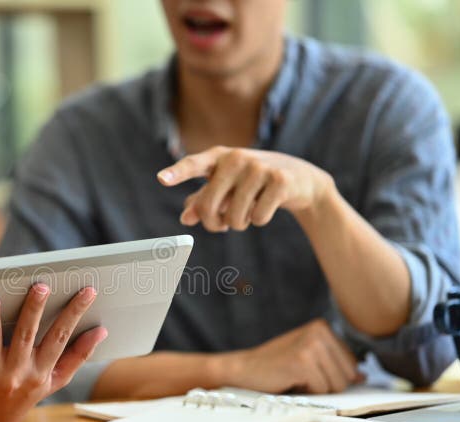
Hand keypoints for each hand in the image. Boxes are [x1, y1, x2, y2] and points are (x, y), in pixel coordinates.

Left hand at [0, 242, 107, 421]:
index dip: (75, 314)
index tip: (88, 291)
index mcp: (41, 371)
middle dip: (35, 311)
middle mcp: (18, 372)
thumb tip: (101, 331)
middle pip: (27, 336)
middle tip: (41, 286)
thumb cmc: (25, 397)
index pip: (61, 337)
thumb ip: (77, 357)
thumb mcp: (54, 382)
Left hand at [157, 147, 334, 231]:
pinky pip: (258, 217)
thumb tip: (185, 218)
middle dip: (213, 224)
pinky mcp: (280, 180)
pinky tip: (266, 207)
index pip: (194, 164)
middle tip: (220, 226)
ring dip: (239, 223)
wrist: (298, 179)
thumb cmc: (252, 183)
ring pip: (235, 216)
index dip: (177, 173)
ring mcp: (260, 167)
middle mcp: (237, 158)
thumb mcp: (226, 188)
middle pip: (210, 205)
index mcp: (219, 157)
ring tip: (246, 213)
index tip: (161, 179)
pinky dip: (259, 220)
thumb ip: (203, 200)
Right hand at [214, 319, 361, 393]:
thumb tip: (363, 376)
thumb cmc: (276, 367)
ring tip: (294, 377)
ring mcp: (311, 345)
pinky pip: (322, 389)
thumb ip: (336, 364)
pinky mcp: (302, 361)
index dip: (332, 375)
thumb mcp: (310, 360)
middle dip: (326, 383)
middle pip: (348, 375)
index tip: (308, 370)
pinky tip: (289, 381)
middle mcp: (319, 331)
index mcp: (323, 327)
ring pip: (338, 384)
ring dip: (316, 388)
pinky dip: (306, 392)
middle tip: (300, 375)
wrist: (243, 370)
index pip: (352, 364)